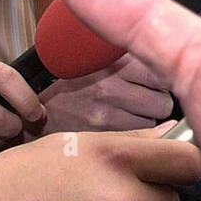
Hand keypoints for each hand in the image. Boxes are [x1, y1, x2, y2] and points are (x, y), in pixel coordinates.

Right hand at [0, 126, 200, 200]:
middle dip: (148, 199)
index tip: (177, 169)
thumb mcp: (67, 145)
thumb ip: (126, 143)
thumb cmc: (12, 179)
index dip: (187, 166)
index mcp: (111, 157)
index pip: (188, 163)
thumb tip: (170, 134)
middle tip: (108, 196)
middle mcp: (116, 198)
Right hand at [32, 53, 173, 134]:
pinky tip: (123, 131)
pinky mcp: (101, 138)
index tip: (158, 85)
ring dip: (148, 123)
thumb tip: (162, 59)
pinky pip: (135, 141)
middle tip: (148, 103)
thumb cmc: (70, 82)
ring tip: (132, 117)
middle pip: (163, 104)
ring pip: (152, 126)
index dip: (163, 82)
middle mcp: (112, 90)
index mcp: (114, 65)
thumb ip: (131, 60)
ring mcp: (107, 116)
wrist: (37, 106)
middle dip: (160, 105)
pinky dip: (135, 139)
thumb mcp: (100, 58)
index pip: (161, 76)